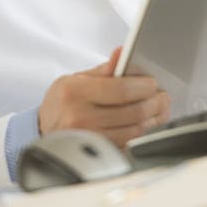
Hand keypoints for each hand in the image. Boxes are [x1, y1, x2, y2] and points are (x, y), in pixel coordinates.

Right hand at [38, 48, 170, 147]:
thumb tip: (123, 52)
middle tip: (163, 96)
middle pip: (131, 112)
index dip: (142, 86)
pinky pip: (128, 144)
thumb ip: (105, 69)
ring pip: (134, 131)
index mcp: (76, 93)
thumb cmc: (63, 100)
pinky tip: (149, 124)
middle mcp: (80, 118)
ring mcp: (88, 140)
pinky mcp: (96, 154)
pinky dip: (143, 134)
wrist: (43, 127)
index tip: (153, 82)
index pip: (120, 90)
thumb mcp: (78, 78)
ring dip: (154, 120)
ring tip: (160, 108)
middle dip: (154, 103)